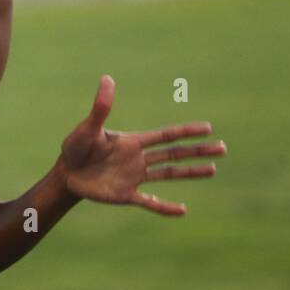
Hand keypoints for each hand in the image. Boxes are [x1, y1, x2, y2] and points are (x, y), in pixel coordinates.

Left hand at [59, 75, 225, 215]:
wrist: (66, 174)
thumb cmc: (75, 147)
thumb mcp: (88, 128)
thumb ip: (100, 108)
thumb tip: (107, 79)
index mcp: (133, 142)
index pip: (166, 135)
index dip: (187, 132)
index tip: (208, 129)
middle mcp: (139, 159)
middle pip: (174, 154)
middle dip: (198, 151)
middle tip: (223, 149)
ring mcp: (135, 177)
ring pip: (169, 174)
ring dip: (190, 172)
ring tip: (213, 170)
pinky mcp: (126, 195)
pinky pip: (150, 202)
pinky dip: (165, 207)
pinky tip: (182, 210)